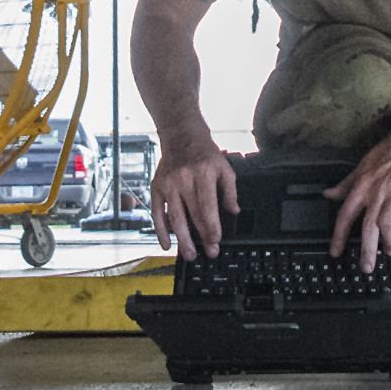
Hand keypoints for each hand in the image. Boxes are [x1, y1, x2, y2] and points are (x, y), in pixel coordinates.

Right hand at [150, 139, 238, 259]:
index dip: (211, 226)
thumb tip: (234, 211)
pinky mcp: (156, 187)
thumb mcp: (224, 167)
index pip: (207, 206)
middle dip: (200, 237)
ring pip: (174, 217)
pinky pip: (157, 213)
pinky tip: (166, 244)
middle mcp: (184, 179)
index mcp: (203, 174)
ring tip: (189, 254)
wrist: (181, 135)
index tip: (215, 241)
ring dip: (181, 239)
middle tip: (207, 252)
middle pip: (192, 215)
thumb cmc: (204, 152)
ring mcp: (168, 184)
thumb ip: (230, 190)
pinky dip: (160, 230)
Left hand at [324, 111, 390, 270]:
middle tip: (366, 267)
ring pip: (388, 224)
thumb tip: (328, 194)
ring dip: (388, 241)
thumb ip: (347, 183)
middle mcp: (377, 191)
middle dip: (366, 250)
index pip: (346, 214)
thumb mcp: (364, 164)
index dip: (339, 235)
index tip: (336, 252)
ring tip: (389, 251)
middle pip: (368, 226)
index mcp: (363, 185)